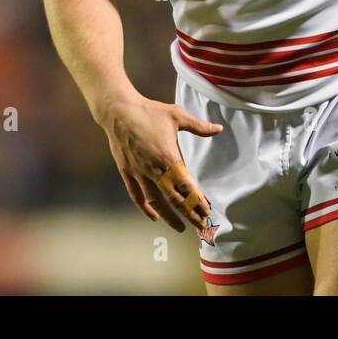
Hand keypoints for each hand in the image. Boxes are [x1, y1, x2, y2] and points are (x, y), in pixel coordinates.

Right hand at [102, 95, 223, 231]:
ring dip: (169, 216)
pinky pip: (137, 195)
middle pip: (174, 198)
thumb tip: (218, 128)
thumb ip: (199, 126)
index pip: (186, 186)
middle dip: (189, 213)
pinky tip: (154, 216)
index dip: (197, 201)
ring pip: (156, 201)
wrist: (118, 111)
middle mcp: (154, 170)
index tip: (207, 211)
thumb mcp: (177, 116)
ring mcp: (139, 173)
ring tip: (180, 227)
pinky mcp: (127, 172)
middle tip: (201, 225)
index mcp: (168, 157)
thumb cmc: (149, 112)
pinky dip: (146, 208)